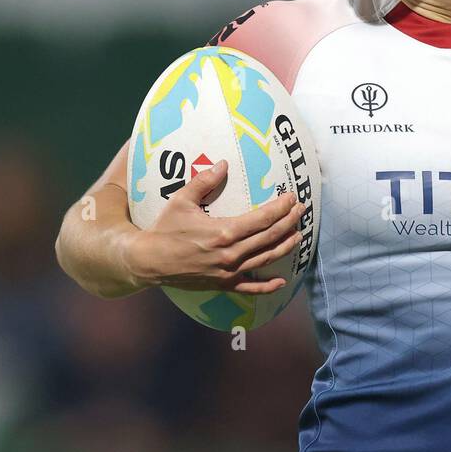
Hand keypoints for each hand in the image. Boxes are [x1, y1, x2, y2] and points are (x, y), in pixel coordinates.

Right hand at [124, 159, 304, 294]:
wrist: (149, 261)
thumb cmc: (165, 228)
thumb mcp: (182, 200)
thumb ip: (204, 181)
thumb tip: (224, 163)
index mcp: (224, 232)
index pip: (262, 218)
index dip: (281, 208)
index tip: (292, 198)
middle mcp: (231, 253)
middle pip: (270, 236)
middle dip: (289, 222)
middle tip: (301, 210)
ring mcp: (229, 271)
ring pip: (266, 259)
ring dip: (286, 246)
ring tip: (299, 234)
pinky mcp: (223, 284)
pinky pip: (250, 288)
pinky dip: (268, 286)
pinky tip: (282, 281)